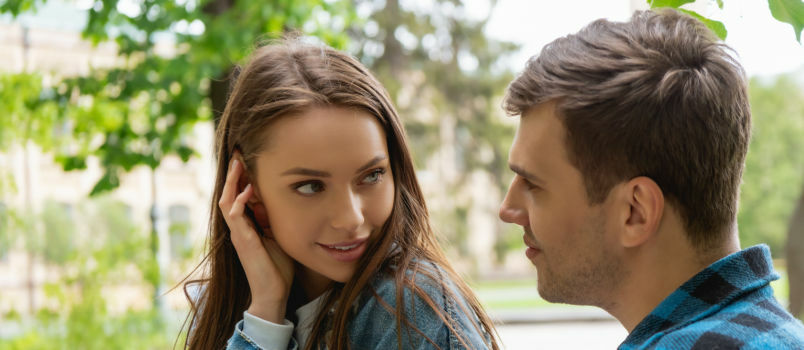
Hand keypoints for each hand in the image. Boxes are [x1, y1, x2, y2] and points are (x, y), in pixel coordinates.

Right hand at [219, 153, 294, 322]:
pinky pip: (234, 216)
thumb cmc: (278, 267)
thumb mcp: (279, 235)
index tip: (247, 157)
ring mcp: (238, 234)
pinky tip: (249, 190)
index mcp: (247, 225)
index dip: (242, 176)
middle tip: (239, 152)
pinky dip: (240, 201)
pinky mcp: (242, 241)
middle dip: (234, 173)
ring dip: (233, 182)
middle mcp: (238, 227)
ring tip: (239, 163)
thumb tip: (277, 199)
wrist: (273, 293)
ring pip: (226, 201)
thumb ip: (274, 218)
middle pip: (228, 193)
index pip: (239, 194)